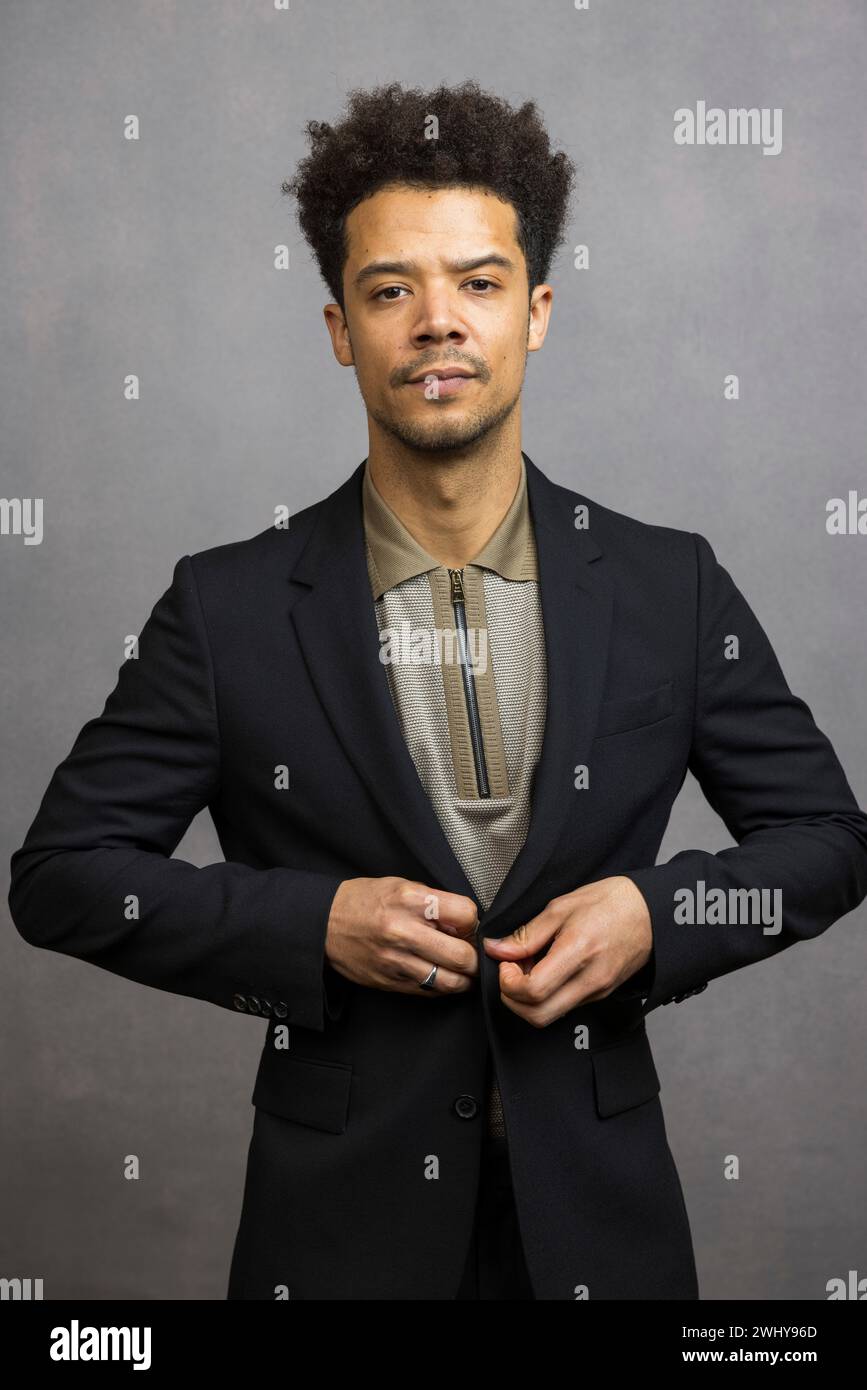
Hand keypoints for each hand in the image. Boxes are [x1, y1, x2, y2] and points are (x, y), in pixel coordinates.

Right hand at [325, 876, 479, 995]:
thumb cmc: (365, 901)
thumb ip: (436, 903)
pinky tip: (439, 975)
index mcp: (411, 901)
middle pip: (463, 956)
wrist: (324, 923)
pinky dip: (440, 987)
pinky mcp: (388, 982)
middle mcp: (404, 931)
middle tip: (472, 954)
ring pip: (449, 982)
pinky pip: (428, 992)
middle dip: (474, 958)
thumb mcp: (402, 886)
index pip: (466, 915)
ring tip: (462, 971)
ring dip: (463, 979)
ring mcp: (395, 961)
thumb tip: (468, 924)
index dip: (473, 923)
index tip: (469, 927)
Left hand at [483, 876, 651, 1026]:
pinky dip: (546, 995)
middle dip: (512, 1000)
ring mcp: (597, 992)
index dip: (509, 982)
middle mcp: (590, 981)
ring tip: (530, 967)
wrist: (652, 911)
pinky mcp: (601, 994)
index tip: (506, 962)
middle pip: (538, 1016)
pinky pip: (565, 1006)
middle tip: (511, 971)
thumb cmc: (611, 901)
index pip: (533, 991)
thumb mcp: (562, 907)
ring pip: (550, 1015)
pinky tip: (547, 970)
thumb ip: (527, 933)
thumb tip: (497, 948)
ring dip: (529, 999)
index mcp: (578, 952)